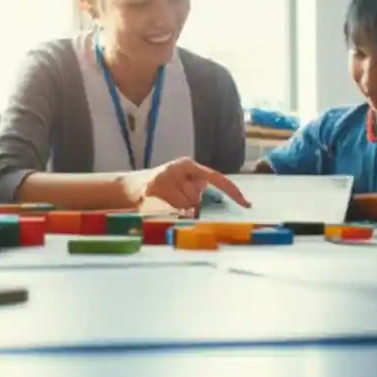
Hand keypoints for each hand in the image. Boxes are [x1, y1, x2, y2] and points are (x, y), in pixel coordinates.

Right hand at [118, 158, 251, 210]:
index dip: (233, 191)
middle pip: (196, 198)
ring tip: (163, 201)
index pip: (217, 178)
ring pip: (183, 205)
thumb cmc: (162, 188)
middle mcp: (178, 167)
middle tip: (172, 200)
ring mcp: (165, 176)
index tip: (247, 205)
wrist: (129, 187)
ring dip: (176, 209)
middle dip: (188, 205)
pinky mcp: (153, 187)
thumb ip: (196, 190)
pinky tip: (157, 204)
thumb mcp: (181, 183)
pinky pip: (170, 207)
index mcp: (189, 165)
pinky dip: (166, 211)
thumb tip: (201, 209)